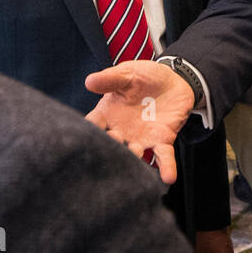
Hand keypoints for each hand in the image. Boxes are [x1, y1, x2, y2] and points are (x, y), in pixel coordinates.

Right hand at [84, 60, 193, 184]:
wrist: (173, 80)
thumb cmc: (144, 77)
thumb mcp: (127, 73)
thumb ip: (110, 79)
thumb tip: (89, 81)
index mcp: (107, 114)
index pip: (91, 125)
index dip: (85, 132)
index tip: (78, 139)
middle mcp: (120, 130)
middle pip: (110, 144)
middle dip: (108, 148)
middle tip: (106, 150)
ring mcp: (141, 138)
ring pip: (134, 153)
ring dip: (133, 158)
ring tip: (134, 156)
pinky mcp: (162, 140)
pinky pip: (163, 156)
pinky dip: (166, 167)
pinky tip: (168, 178)